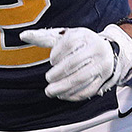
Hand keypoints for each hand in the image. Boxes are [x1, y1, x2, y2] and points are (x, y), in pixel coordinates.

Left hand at [17, 24, 131, 100]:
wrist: (109, 51)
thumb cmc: (81, 43)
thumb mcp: (65, 37)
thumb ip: (44, 37)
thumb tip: (22, 36)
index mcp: (85, 35)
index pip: (69, 44)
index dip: (57, 54)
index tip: (51, 61)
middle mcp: (96, 48)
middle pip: (75, 63)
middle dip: (58, 74)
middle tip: (47, 81)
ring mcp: (102, 64)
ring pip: (82, 78)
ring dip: (64, 87)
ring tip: (52, 92)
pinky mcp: (104, 78)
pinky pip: (90, 89)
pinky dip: (75, 95)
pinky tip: (64, 96)